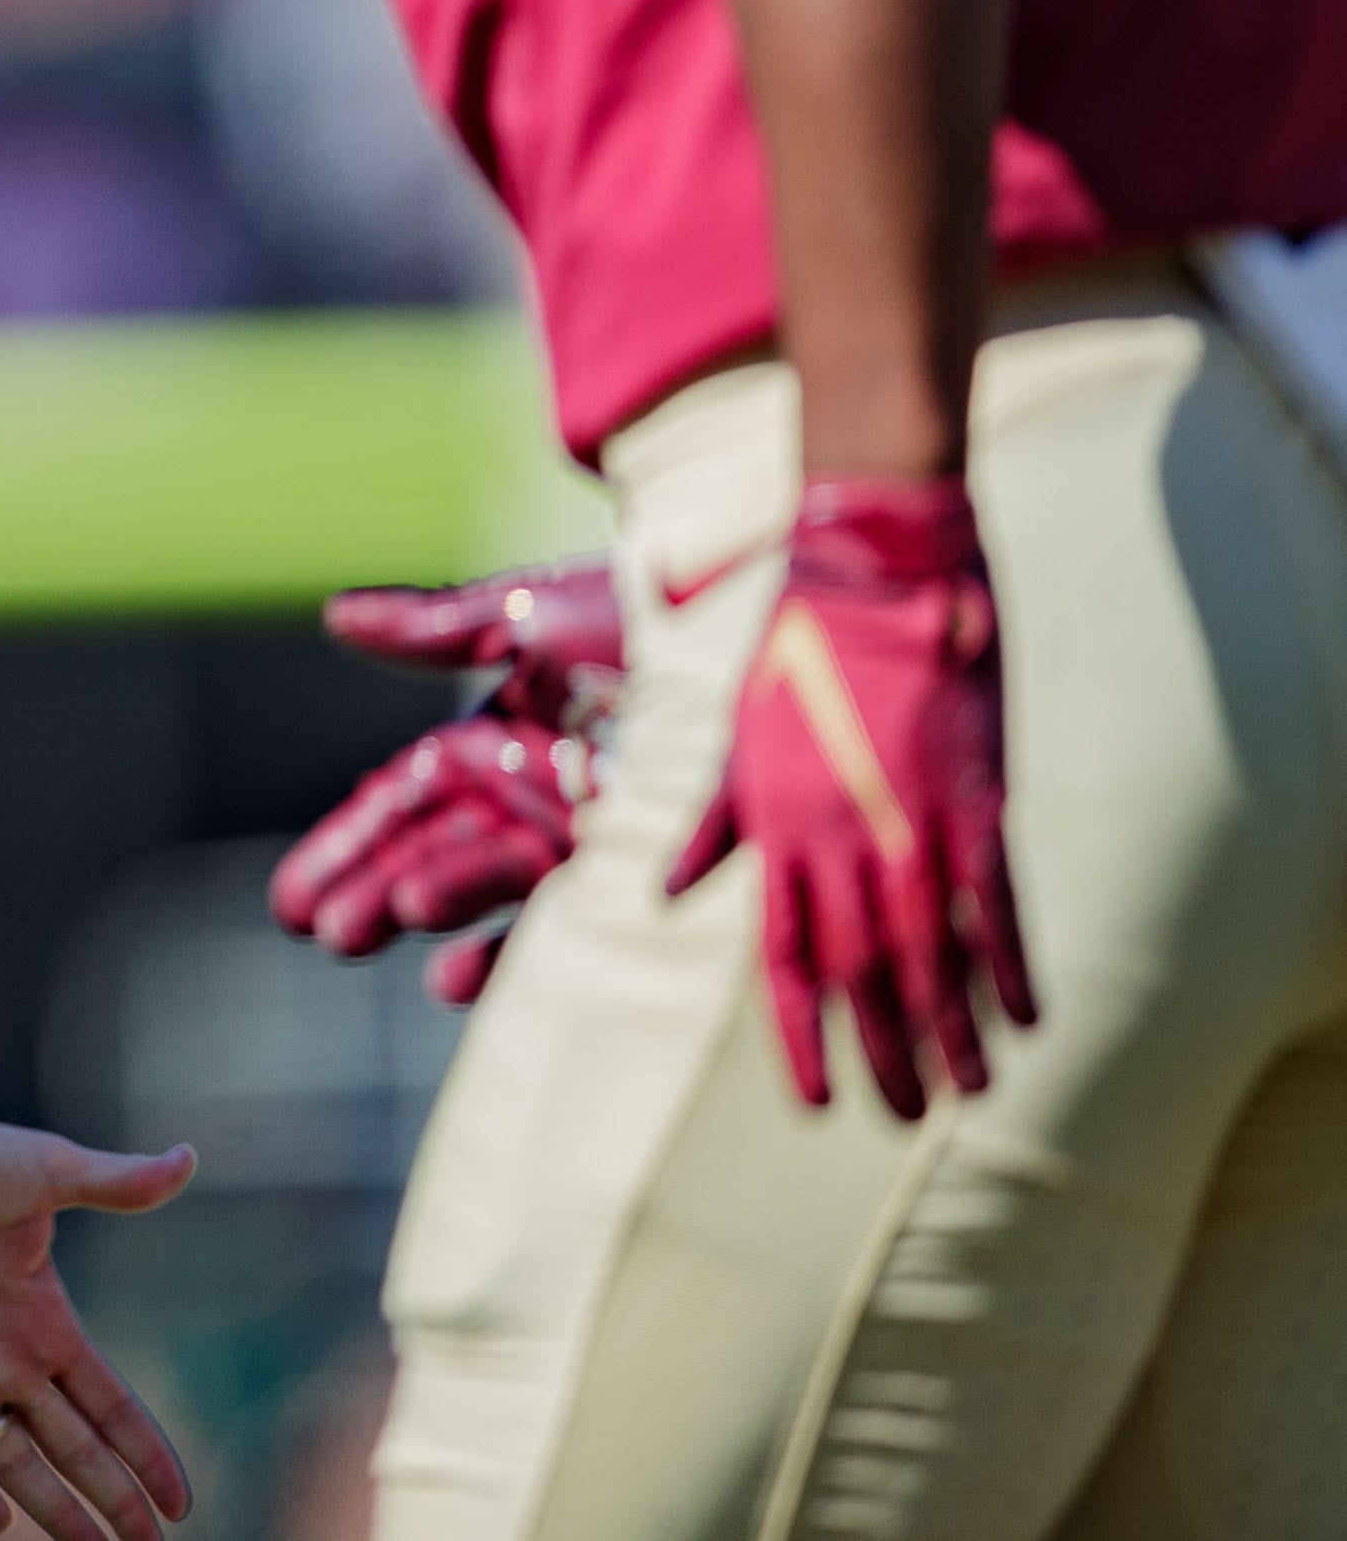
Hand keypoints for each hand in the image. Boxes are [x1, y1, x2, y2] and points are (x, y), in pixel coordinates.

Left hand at [0, 1080, 196, 1539]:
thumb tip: (188, 1158)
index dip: (145, 1453)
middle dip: (114, 1501)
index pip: (110, 1405)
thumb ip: (116, 1183)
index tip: (181, 1503)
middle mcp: (6, 1358)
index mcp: (45, 1319)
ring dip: (55, 1509)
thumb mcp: (46, 1168)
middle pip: (73, 1449)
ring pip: (16, 1461)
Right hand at [274, 559, 619, 1005]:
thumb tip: (333, 616)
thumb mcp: (534, 612)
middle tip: (320, 928)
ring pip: (495, 884)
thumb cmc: (652, 606)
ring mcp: (593, 838)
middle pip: (435, 851)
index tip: (291, 900)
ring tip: (378, 924)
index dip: (347, 846)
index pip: (404, 802)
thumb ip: (437, 630)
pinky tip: (459, 975)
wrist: (776, 619)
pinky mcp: (653, 863)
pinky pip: (580, 919)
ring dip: (435, 907)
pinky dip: (522, 949)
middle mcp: (536, 797)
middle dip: (372, 891)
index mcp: (498, 740)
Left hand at [668, 477, 1032, 1116]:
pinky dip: (1010, 963)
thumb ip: (711, 828)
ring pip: (930, 950)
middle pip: (860, 972)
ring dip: (951, 1028)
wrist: (870, 569)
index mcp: (774, 826)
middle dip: (882, 1052)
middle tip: (905, 1114)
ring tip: (971, 1091)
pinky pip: (995, 901)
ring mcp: (908, 819)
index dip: (799, 1037)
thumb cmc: (796, 651)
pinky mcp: (975, 797)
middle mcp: (836, 835)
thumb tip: (658, 897)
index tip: (814, 1104)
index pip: (781, 958)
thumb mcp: (737, 739)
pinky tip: (1026, 1019)